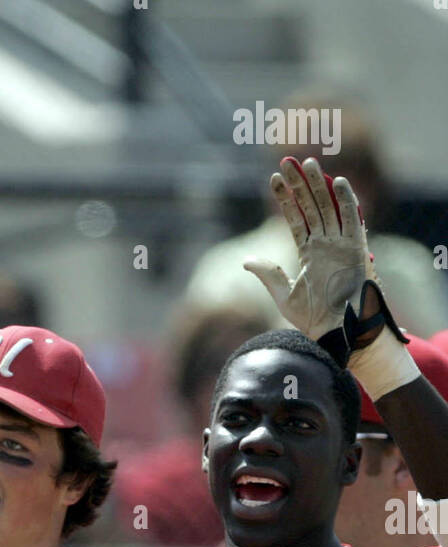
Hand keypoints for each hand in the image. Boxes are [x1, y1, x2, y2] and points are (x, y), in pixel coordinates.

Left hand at [244, 156, 372, 340]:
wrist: (336, 331)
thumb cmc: (313, 318)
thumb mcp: (283, 295)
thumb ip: (269, 274)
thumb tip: (246, 260)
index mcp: (309, 252)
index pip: (295, 218)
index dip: (285, 198)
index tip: (273, 178)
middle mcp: (325, 244)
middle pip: (311, 206)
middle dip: (300, 183)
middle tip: (288, 160)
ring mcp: (341, 244)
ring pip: (329, 207)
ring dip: (319, 184)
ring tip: (308, 162)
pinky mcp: (357, 248)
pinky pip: (353, 219)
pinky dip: (347, 200)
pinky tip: (336, 181)